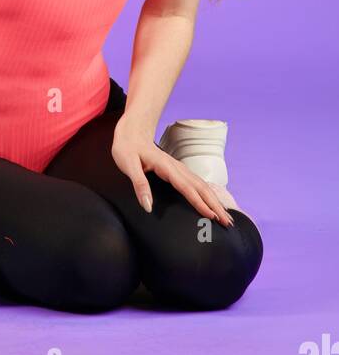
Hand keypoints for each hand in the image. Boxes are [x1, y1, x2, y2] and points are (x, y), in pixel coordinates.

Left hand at [111, 117, 235, 226]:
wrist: (131, 132)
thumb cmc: (127, 148)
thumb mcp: (128, 165)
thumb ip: (139, 185)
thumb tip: (148, 207)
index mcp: (167, 167)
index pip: (187, 188)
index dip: (200, 203)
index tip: (212, 217)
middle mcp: (177, 167)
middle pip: (201, 188)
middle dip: (216, 205)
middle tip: (227, 223)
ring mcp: (179, 168)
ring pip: (202, 185)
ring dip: (215, 200)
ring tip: (226, 216)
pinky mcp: (178, 170)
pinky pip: (197, 183)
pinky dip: (208, 194)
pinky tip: (214, 201)